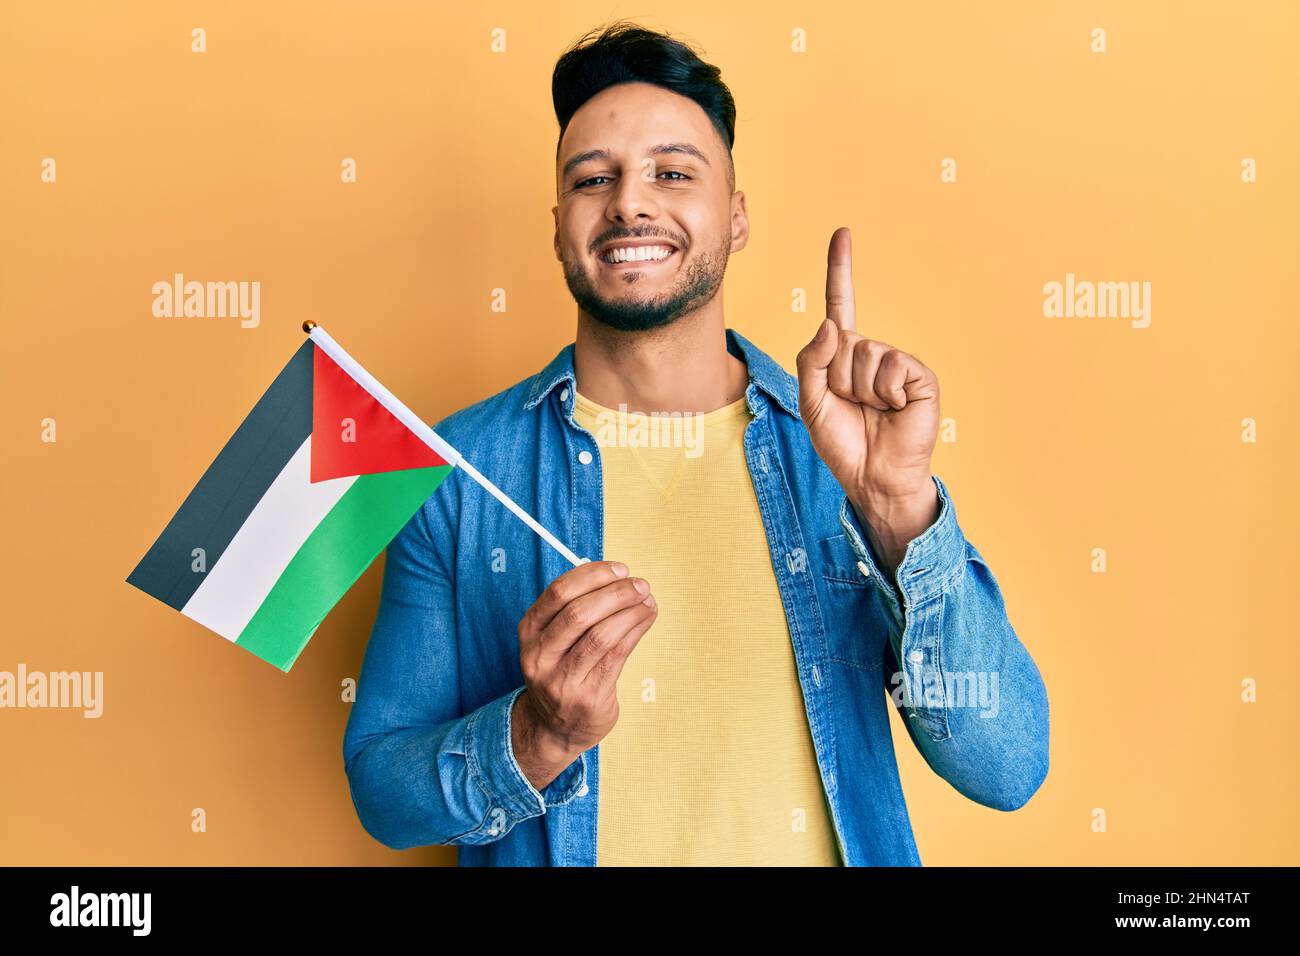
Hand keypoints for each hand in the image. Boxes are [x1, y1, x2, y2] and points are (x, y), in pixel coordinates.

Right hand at [512, 560, 656, 789]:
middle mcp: (540, 655)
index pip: (558, 592)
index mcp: (529, 631)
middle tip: (640, 585)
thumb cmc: (563, 670)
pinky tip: (646, 618)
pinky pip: (617, 655)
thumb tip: (618, 576)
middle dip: (616, 593)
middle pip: (579, 613)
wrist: (555, 727)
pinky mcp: (588, 696)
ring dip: (631, 611)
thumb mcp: (554, 639)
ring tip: (648, 600)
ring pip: (601, 635)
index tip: (620, 569)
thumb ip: (577, 607)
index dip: (593, 575)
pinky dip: (636, 630)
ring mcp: (562, 680)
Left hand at [796, 227, 939, 504]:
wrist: (872, 477)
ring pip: (865, 354)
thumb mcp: (810, 401)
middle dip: (837, 379)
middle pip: (843, 340)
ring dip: (860, 390)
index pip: (842, 304)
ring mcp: (898, 363)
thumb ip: (811, 360)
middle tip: (852, 406)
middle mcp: (872, 353)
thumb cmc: (842, 442)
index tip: (843, 233)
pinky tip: (894, 410)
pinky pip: (892, 367)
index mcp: (844, 355)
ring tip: (873, 411)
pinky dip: (885, 393)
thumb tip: (832, 324)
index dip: (841, 269)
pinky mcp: (920, 377)